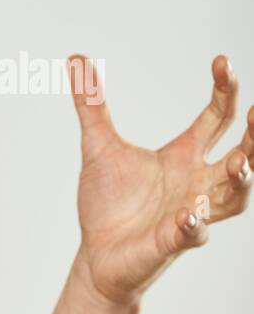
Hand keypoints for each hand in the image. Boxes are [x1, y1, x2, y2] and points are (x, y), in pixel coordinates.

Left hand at [66, 54, 251, 304]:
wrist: (95, 253)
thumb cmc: (106, 201)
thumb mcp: (97, 146)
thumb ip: (91, 105)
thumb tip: (76, 59)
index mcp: (184, 155)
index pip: (218, 116)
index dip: (225, 89)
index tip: (222, 61)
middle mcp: (197, 182)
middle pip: (244, 154)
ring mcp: (190, 213)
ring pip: (234, 198)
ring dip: (240, 180)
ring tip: (240, 162)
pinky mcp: (172, 241)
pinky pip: (193, 234)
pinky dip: (193, 224)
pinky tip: (189, 213)